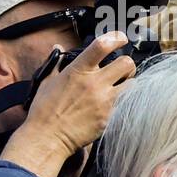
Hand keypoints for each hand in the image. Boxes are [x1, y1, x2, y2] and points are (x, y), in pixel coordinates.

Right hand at [2, 32, 135, 176]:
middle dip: (126, 64)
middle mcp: (94, 83)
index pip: (101, 46)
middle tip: (121, 71)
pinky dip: (125, 101)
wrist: (48, 137)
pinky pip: (127, 103)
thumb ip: (56, 62)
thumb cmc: (44, 109)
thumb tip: (58, 46)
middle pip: (126, 63)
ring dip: (129, 83)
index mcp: (77, 71)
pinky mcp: (111, 116)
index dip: (115, 38)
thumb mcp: (46, 81)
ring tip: (120, 87)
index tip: (121, 38)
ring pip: (133, 83)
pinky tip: (117, 104)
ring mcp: (105, 100)